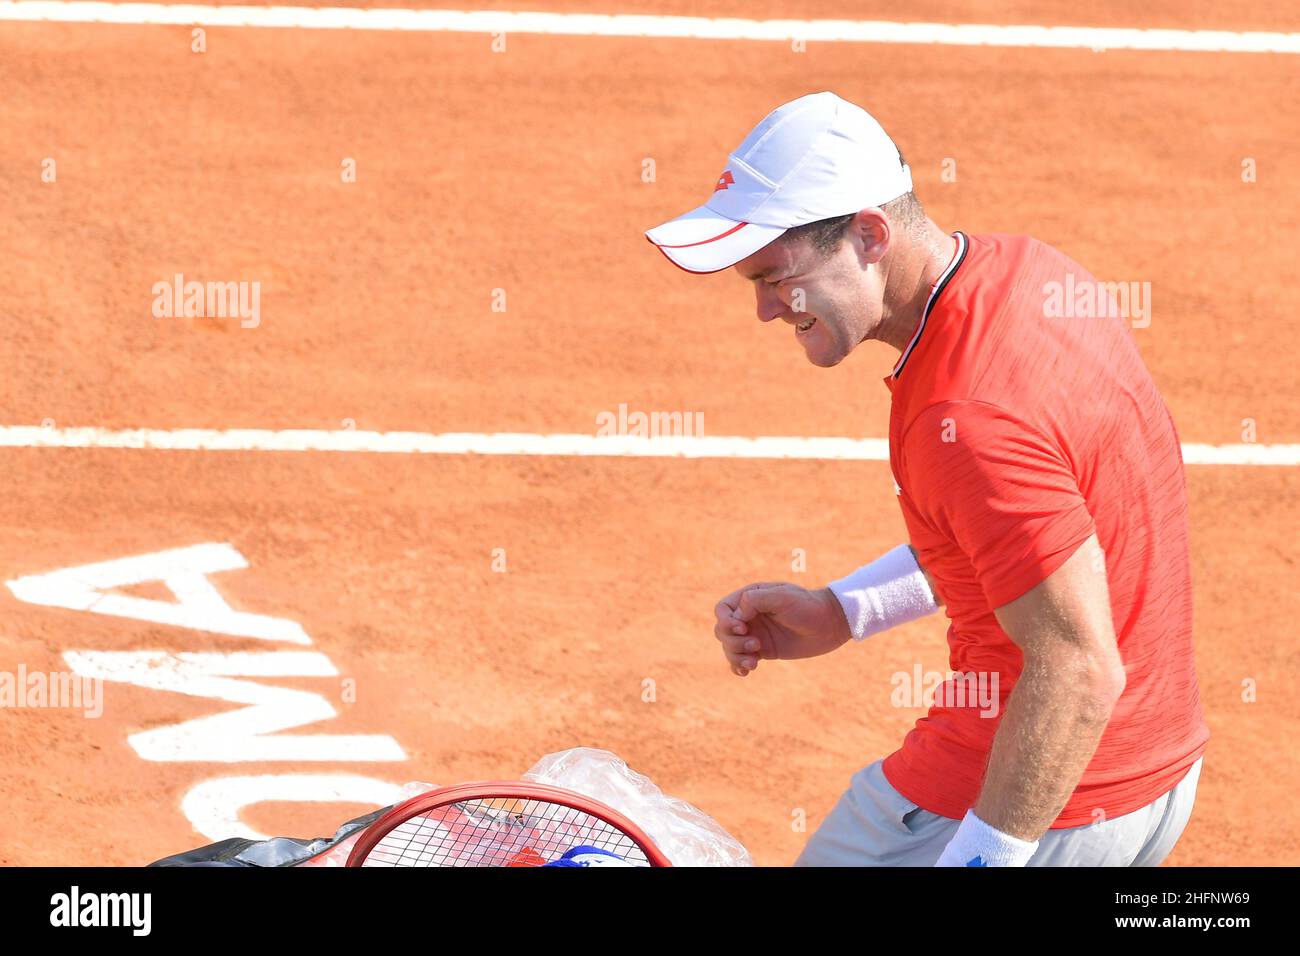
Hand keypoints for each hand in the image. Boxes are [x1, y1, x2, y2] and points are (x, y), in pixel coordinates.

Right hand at [713, 582, 852, 676]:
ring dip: (736, 656)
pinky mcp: (764, 651)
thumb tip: (736, 616)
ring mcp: (756, 634)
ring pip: (730, 647)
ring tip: (754, 661)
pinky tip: (747, 671)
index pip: (722, 610)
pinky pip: (741, 660)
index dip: (726, 621)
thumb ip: (755, 600)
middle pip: (722, 631)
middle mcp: (750, 616)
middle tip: (756, 644)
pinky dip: (738, 667)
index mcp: (750, 598)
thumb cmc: (807, 606)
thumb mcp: (782, 597)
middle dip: (733, 641)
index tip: (743, 627)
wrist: (830, 624)